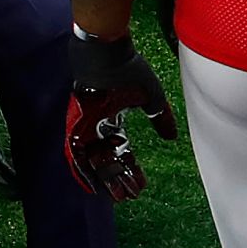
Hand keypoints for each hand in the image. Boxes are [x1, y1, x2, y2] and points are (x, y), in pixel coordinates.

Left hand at [65, 32, 179, 200]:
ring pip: (92, 159)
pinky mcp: (76, 122)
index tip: (140, 184)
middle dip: (118, 179)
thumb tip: (172, 137)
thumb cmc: (128, 67)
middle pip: (107, 158)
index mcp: (114, 117)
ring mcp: (86, 124)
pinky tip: (90, 184)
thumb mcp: (151, 96)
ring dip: (103, 178)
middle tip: (127, 197)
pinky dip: (82, 168)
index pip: (122, 149)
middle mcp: (98, 124)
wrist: (107, 50)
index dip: (130, 168)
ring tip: (115, 195)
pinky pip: (75, 151)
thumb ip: (160, 118)